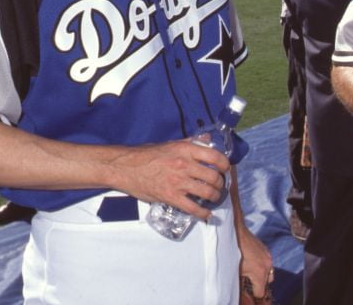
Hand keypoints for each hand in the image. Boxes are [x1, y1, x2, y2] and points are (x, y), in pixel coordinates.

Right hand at [112, 140, 229, 219]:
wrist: (126, 167)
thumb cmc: (147, 154)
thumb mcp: (171, 143)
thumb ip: (191, 142)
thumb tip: (207, 138)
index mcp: (186, 150)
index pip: (215, 156)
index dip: (225, 164)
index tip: (226, 169)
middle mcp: (185, 165)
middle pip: (214, 177)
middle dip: (221, 184)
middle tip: (220, 186)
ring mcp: (178, 182)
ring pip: (207, 192)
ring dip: (215, 197)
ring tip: (215, 198)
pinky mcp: (171, 197)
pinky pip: (193, 208)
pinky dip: (203, 214)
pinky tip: (207, 215)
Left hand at [237, 224, 272, 303]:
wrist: (235, 231)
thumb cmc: (232, 252)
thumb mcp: (235, 272)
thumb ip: (241, 286)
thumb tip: (244, 297)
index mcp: (259, 273)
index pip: (260, 293)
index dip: (253, 296)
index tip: (249, 295)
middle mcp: (267, 265)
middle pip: (267, 284)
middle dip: (259, 286)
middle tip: (249, 286)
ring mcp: (268, 257)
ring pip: (269, 273)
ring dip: (262, 276)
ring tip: (251, 275)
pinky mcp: (266, 250)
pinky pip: (267, 263)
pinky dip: (262, 266)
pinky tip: (252, 264)